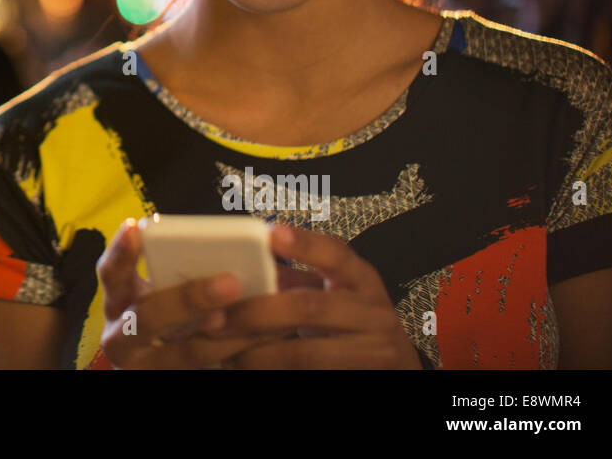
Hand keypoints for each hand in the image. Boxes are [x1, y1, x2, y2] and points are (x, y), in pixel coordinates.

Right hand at [98, 217, 299, 368]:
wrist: (155, 355)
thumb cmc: (164, 304)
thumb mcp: (155, 284)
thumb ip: (172, 267)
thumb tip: (218, 239)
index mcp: (116, 300)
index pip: (110, 273)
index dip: (122, 252)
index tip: (137, 225)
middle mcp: (121, 336)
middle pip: (148, 318)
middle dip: (190, 300)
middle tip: (231, 282)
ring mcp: (147, 365)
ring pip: (187, 353)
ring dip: (229, 333)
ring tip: (260, 313)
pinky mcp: (174, 378)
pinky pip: (211, 368)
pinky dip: (242, 350)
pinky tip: (269, 333)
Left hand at [209, 224, 422, 368]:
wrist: (396, 365)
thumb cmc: (353, 321)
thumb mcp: (333, 292)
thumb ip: (294, 279)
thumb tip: (240, 266)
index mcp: (362, 279)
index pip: (335, 254)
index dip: (303, 244)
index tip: (269, 233)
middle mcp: (374, 313)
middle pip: (310, 307)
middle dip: (257, 313)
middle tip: (216, 318)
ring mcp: (373, 351)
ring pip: (305, 353)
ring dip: (258, 353)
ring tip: (222, 352)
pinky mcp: (362, 377)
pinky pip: (308, 374)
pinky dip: (271, 370)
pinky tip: (243, 366)